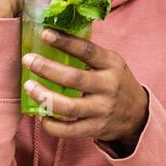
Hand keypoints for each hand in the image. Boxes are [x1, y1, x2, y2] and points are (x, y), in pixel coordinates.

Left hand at [21, 28, 148, 149]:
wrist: (137, 115)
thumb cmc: (116, 83)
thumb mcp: (111, 64)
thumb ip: (88, 54)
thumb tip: (53, 36)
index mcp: (112, 65)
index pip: (87, 51)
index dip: (65, 42)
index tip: (45, 34)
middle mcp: (108, 87)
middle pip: (74, 79)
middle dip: (47, 69)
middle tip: (28, 60)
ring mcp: (101, 110)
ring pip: (69, 107)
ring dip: (45, 97)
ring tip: (29, 87)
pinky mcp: (95, 129)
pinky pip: (69, 131)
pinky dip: (52, 125)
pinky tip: (41, 115)